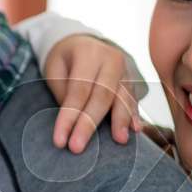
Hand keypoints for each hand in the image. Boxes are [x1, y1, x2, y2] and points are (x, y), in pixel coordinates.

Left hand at [45, 35, 140, 152]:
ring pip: (122, 97)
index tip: (59, 140)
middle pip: (102, 95)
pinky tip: (136, 129)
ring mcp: (124, 69)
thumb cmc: (64, 61)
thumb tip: (74, 123)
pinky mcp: (131, 80)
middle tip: (77, 147)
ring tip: (119, 140)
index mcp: (87, 52)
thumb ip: (66, 94)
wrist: (82, 43)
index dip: (69, 116)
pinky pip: (133, 99)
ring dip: (120, 120)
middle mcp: (110, 58)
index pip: (78, 89)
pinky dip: (133, 115)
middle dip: (89, 123)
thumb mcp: (56, 71)